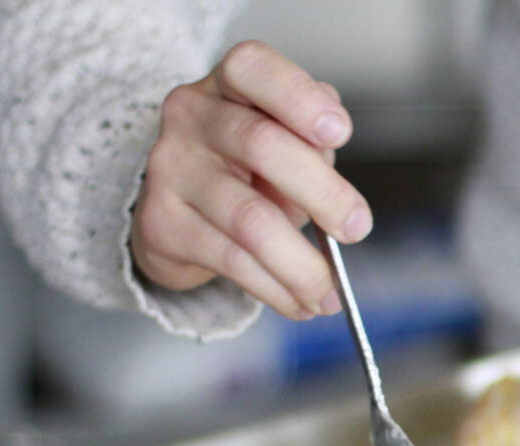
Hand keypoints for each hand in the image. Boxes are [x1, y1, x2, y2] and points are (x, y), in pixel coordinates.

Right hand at [130, 40, 373, 318]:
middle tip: (357, 228)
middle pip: (261, 147)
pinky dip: (276, 289)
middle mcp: (192, 115)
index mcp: (230, 85)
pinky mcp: (162, 223)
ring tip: (331, 293)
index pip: (254, 68)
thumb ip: (311, 147)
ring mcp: (170, 167)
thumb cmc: (246, 168)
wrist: (176, 210)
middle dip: (322, 194)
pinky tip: (300, 302)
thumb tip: (334, 179)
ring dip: (301, 265)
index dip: (298, 98)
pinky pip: (232, 260)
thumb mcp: (284, 144)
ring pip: (249, 220)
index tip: (340, 133)